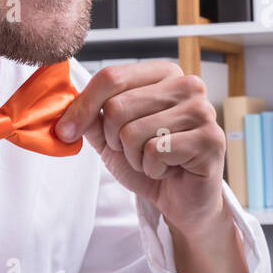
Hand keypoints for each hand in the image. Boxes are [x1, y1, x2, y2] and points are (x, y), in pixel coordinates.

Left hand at [55, 61, 226, 236]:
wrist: (181, 199)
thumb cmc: (152, 162)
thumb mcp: (110, 136)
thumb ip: (90, 116)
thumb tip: (62, 108)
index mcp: (164, 74)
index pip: (111, 77)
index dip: (82, 106)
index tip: (66, 131)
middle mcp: (188, 85)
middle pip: (118, 106)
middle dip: (114, 139)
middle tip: (135, 151)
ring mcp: (203, 110)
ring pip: (133, 131)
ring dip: (134, 157)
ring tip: (153, 160)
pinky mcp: (210, 139)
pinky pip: (155, 151)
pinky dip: (152, 168)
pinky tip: (169, 169)